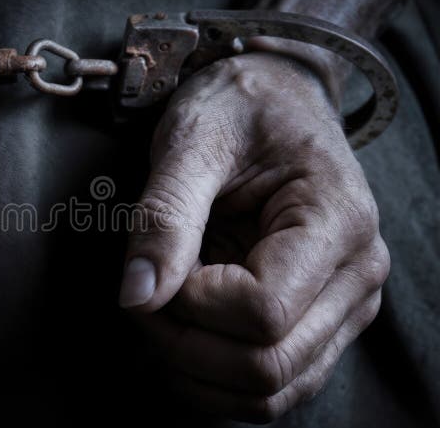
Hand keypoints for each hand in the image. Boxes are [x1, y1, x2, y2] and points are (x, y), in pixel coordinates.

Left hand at [119, 52, 388, 420]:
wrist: (271, 98)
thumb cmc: (238, 106)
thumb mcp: (191, 142)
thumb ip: (163, 218)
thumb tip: (135, 297)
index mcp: (337, 221)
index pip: (262, 311)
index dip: (192, 303)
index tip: (158, 267)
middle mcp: (356, 276)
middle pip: (268, 367)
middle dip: (184, 346)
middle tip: (143, 297)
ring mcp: (342, 307)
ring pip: (271, 393)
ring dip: (195, 371)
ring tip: (159, 315)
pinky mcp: (318, 323)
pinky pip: (272, 387)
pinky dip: (214, 378)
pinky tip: (181, 336)